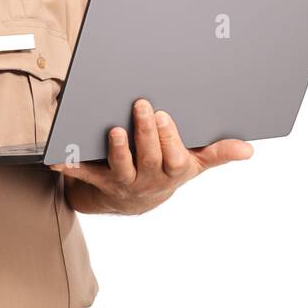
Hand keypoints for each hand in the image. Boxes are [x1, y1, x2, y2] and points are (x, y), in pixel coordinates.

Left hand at [49, 98, 253, 215]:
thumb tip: (249, 149)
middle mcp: (148, 179)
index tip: (165, 116)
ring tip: (114, 130)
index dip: (170, 139)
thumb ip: (218, 153)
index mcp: (173, 172)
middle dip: (146, 133)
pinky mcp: (98, 181)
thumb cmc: (167, 171)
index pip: (174, 158)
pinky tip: (58, 158)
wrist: (136, 202)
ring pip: (120, 166)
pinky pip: (83, 174)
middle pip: (148, 158)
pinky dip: (69, 167)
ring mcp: (122, 181)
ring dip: (117, 148)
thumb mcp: (194, 164)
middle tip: (143, 106)